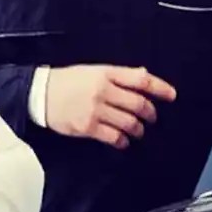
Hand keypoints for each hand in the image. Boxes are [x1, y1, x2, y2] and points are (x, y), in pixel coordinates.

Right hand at [46, 65, 177, 148]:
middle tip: (153, 117)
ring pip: (128, 122)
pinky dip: (123, 140)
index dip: (160, 87)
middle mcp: (103, 90)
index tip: (172, 95)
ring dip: (139, 128)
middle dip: (150, 112)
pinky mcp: (87, 127)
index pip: (140, 79)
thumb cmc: (68, 80)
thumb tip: (143, 75)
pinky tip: (124, 141)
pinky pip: (113, 137)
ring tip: (139, 130)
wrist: (40, 93)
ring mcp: (95, 109)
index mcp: (106, 73)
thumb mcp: (94, 70)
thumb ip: (119, 74)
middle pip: (138, 103)